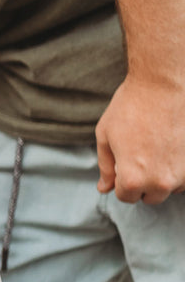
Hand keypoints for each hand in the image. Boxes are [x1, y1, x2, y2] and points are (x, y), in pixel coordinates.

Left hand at [96, 76, 184, 203]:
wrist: (164, 84)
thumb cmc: (130, 107)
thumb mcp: (106, 136)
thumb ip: (105, 167)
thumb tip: (104, 188)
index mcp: (133, 179)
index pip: (126, 197)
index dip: (121, 181)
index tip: (123, 163)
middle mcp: (161, 182)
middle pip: (150, 197)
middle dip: (142, 183)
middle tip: (140, 157)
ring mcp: (184, 173)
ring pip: (172, 188)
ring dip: (164, 176)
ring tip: (157, 148)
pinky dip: (178, 167)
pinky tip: (171, 147)